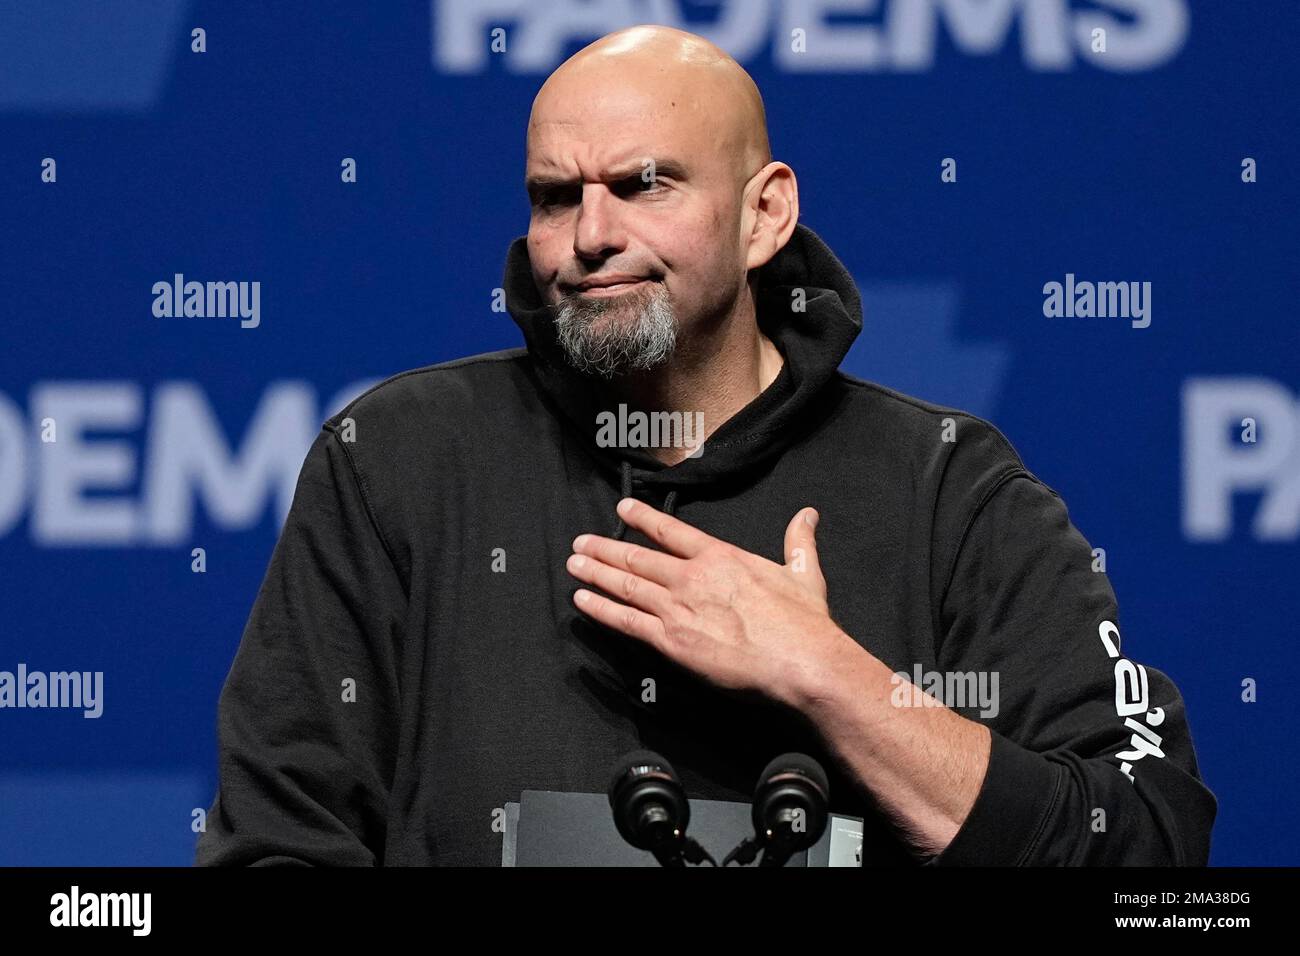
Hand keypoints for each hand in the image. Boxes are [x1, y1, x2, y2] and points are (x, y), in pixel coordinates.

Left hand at [565, 497, 855, 709]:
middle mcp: (693, 577)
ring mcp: (678, 608)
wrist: (800, 661)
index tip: (622, 508)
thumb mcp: (804, 573)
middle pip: (637, 556)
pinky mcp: (672, 642)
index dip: (642, 517)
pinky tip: (583, 600)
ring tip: (574, 564)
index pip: (671, 531)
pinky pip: (627, 621)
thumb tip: (808, 514)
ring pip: (626, 585)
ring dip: (596, 573)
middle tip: (581, 542)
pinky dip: (602, 609)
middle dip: (605, 548)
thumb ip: (799, 541)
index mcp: (721, 557)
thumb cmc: (804, 623)